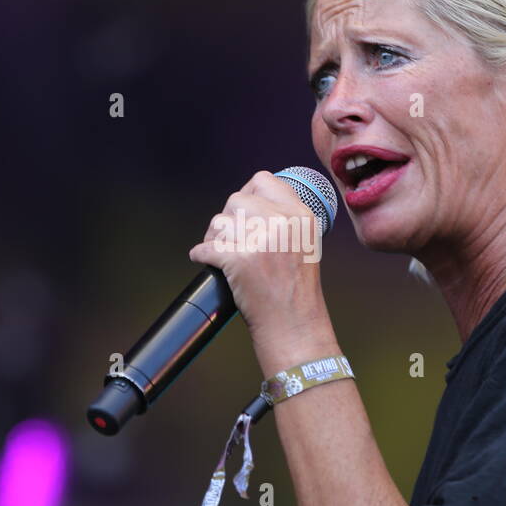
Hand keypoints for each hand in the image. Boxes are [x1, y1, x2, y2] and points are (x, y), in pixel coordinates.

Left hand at [187, 171, 337, 370]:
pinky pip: (205, 248)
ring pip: (219, 222)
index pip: (263, 180)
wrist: (294, 324)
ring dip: (214, 236)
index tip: (242, 209)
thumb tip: (253, 203)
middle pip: (236, 200)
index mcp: (300, 216)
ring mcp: (260, 241)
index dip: (247, 192)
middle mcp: (282, 223)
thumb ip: (285, 219)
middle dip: (228, 219)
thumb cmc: (296, 289)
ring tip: (220, 252)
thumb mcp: (305, 243)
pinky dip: (200, 254)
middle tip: (228, 237)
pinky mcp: (239, 260)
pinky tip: (203, 258)